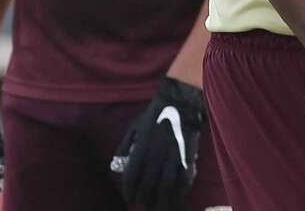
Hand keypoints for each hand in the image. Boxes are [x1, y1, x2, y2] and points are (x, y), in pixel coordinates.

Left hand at [112, 77, 205, 210]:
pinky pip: (184, 179)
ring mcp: (173, 156)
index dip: (129, 191)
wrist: (180, 103)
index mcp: (141, 148)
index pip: (132, 176)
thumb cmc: (154, 115)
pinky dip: (181, 192)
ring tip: (159, 209)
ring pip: (167, 186)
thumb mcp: (133, 127)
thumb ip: (124, 146)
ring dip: (162, 201)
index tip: (129, 199)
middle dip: (144, 200)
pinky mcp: (188, 156)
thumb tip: (116, 165)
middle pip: (148, 185)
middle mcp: (156, 155)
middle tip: (142, 208)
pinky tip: (177, 198)